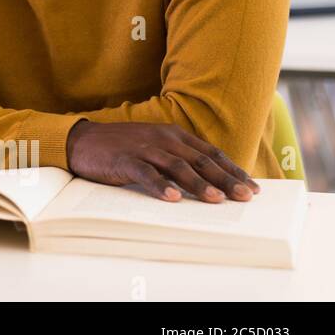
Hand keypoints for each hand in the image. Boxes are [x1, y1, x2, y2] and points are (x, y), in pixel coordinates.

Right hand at [66, 120, 260, 202]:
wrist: (82, 140)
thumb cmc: (122, 148)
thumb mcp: (155, 146)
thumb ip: (179, 158)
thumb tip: (209, 181)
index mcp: (174, 135)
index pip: (211, 153)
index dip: (233, 170)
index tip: (252, 187)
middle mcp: (163, 139)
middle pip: (201, 160)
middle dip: (226, 179)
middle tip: (245, 196)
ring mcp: (144, 148)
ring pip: (178, 167)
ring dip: (199, 184)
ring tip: (216, 200)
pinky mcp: (124, 160)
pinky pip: (146, 173)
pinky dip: (160, 186)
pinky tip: (172, 198)